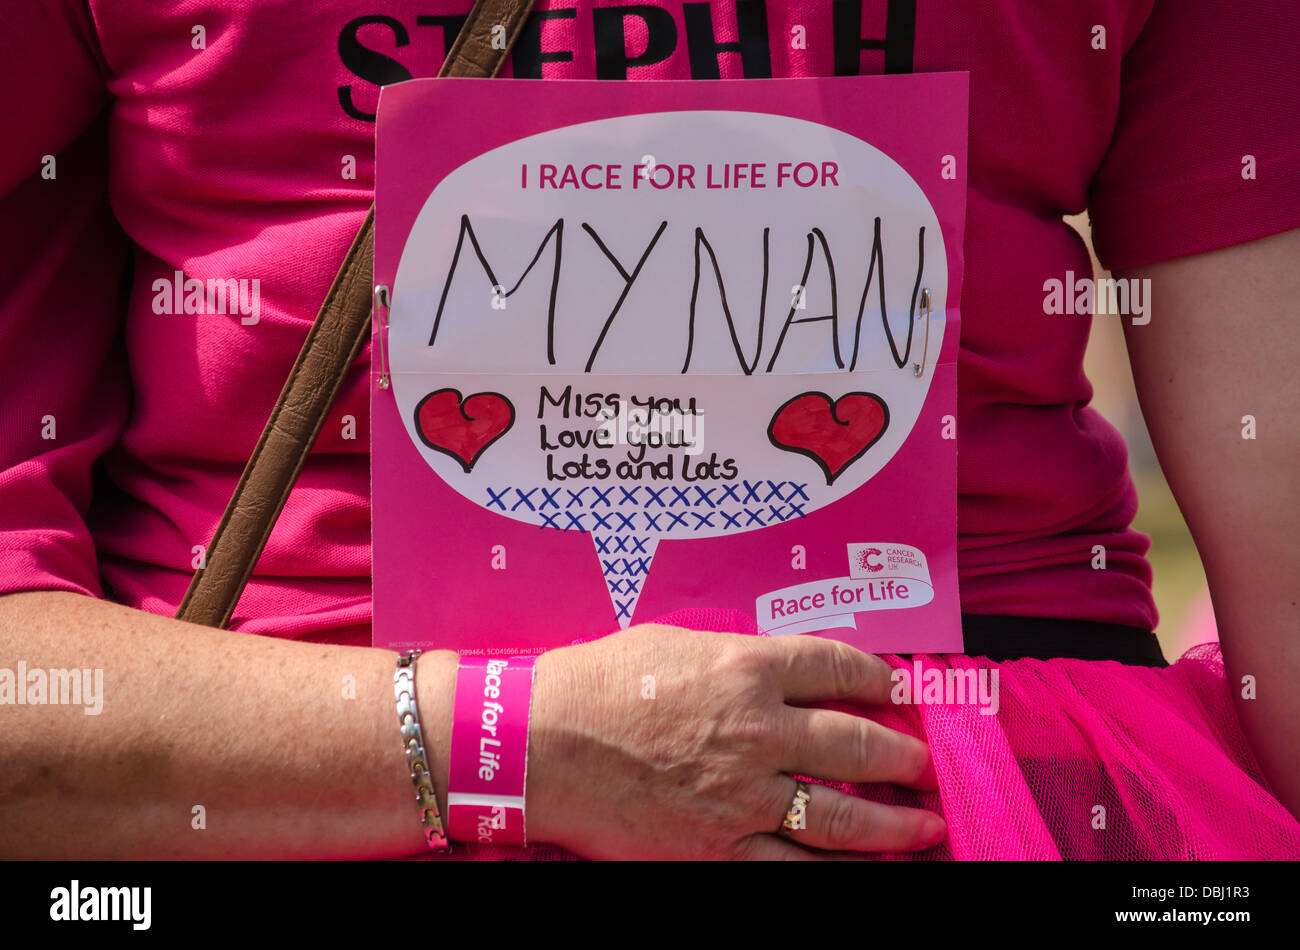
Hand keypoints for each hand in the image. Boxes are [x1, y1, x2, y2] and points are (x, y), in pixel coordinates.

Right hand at [525, 624, 945, 858]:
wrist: (537, 743)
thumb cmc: (596, 683)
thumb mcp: (675, 644)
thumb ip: (737, 657)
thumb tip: (785, 671)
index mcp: (746, 670)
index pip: (840, 668)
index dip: (881, 680)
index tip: (897, 691)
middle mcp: (758, 732)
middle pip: (857, 744)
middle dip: (905, 755)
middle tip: (926, 762)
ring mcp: (743, 797)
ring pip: (844, 817)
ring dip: (896, 822)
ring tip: (927, 823)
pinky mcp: (718, 849)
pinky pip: (794, 869)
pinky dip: (836, 871)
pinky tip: (866, 870)